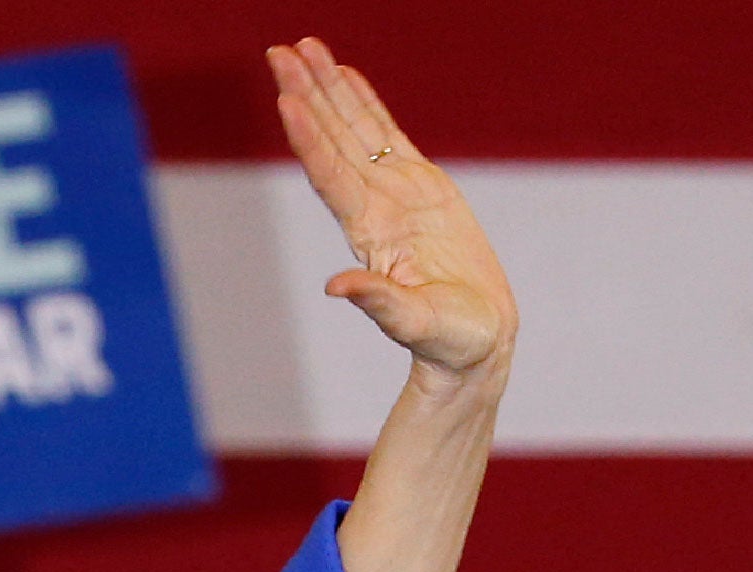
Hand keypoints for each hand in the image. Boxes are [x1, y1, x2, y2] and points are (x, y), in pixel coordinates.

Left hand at [266, 39, 516, 392]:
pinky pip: (389, 136)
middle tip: (279, 53)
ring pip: (355, 130)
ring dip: (329, 89)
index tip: (286, 100)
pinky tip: (344, 76)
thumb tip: (335, 288)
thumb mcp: (414, 322)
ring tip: (303, 48)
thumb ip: (378, 302)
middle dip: (307, 95)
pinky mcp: (422, 187)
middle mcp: (374, 206)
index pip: (331, 176)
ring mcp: (395, 193)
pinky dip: (366, 105)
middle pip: (333, 140)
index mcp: (371, 233)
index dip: (309, 138)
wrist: (473, 342)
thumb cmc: (448, 340)